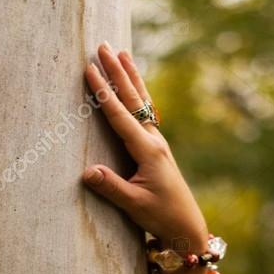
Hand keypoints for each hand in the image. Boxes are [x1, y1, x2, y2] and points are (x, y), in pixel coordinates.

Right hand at [82, 42, 208, 250]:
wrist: (186, 228)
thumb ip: (111, 187)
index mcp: (147, 151)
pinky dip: (138, 95)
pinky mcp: (158, 150)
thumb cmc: (161, 217)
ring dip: (131, 77)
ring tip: (122, 53)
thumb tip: (87, 172)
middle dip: (117, 72)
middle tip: (103, 46)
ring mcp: (158, 144)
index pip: (120, 115)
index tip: (90, 69)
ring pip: (142, 103)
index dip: (103, 92)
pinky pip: (146, 114)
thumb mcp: (134, 205)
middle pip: (133, 100)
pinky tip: (135, 87)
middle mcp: (154, 142)